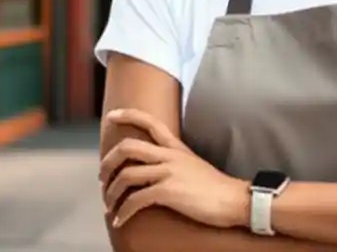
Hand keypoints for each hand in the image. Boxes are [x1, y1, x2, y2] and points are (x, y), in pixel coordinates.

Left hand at [100, 108, 249, 229]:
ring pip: (127, 175)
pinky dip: (123, 212)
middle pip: (128, 147)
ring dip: (112, 193)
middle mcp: (170, 156)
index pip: (150, 122)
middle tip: (101, 177)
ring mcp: (168, 172)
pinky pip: (136, 200)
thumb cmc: (216, 187)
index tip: (111, 116)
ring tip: (109, 206)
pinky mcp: (168, 192)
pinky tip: (120, 220)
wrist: (235, 200)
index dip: (128, 115)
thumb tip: (154, 171)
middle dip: (108, 162)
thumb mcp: (194, 165)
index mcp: (176, 147)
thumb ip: (174, 162)